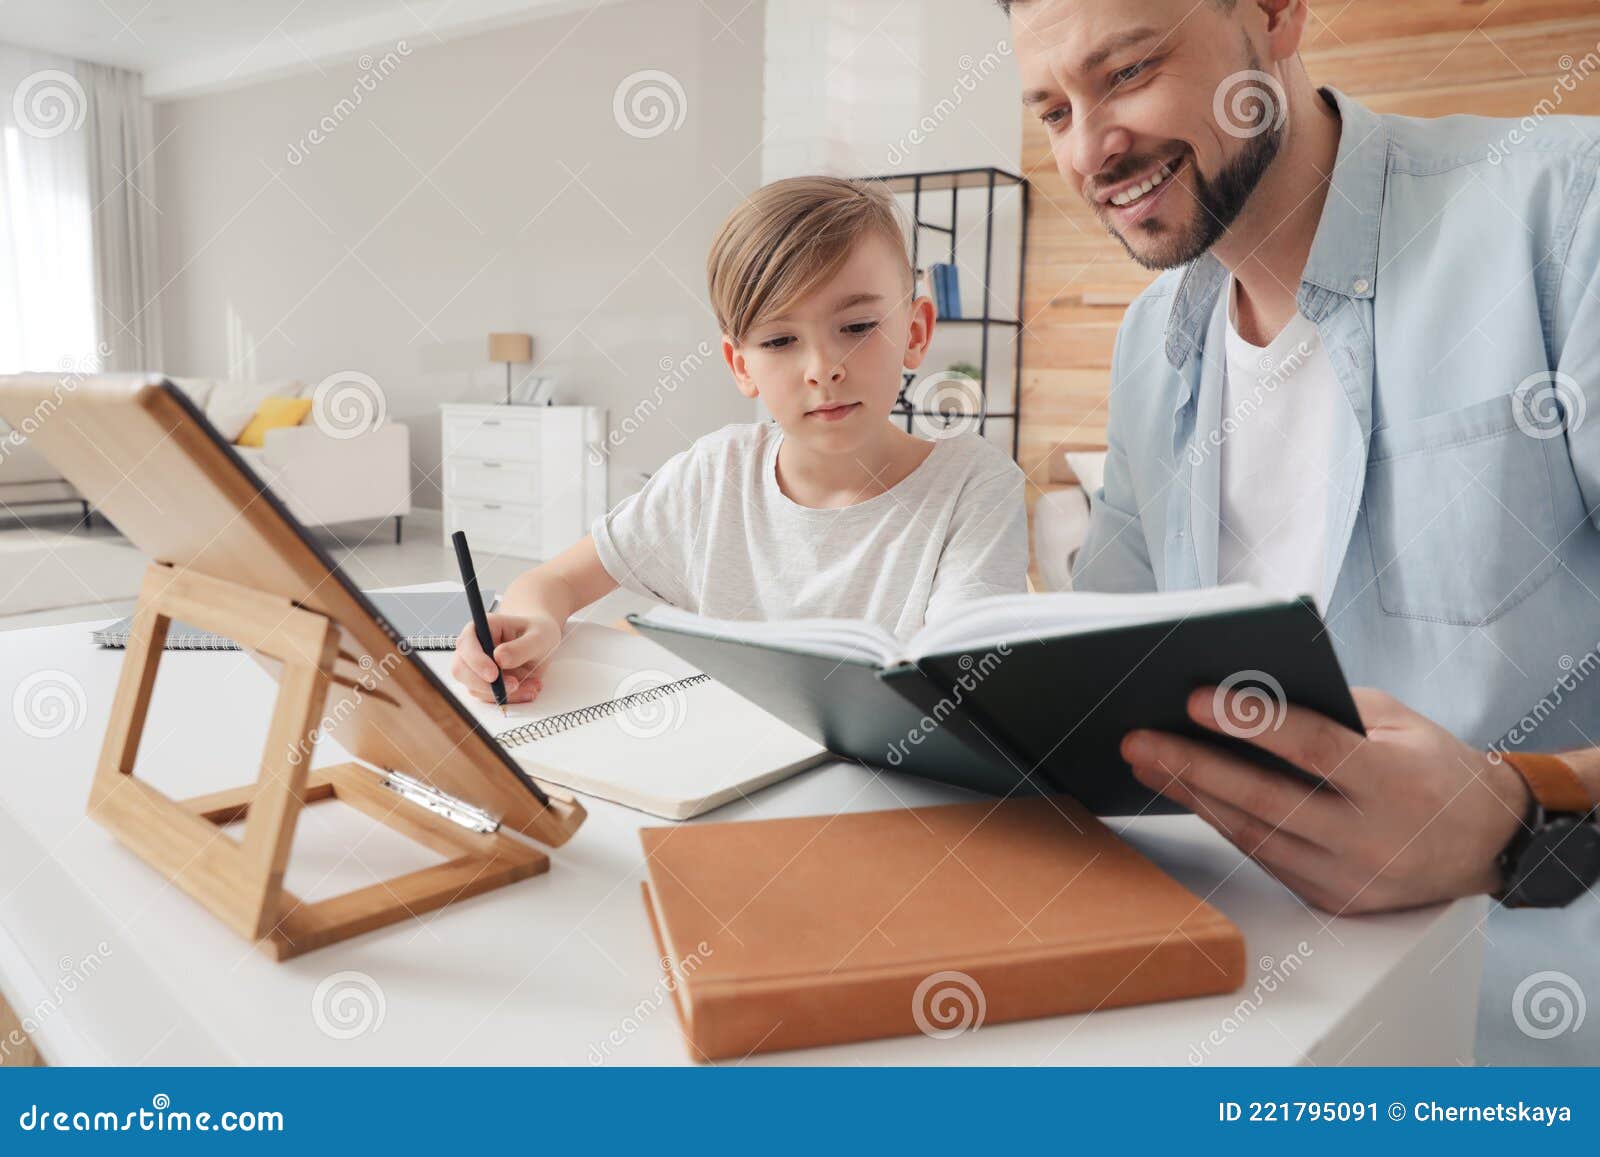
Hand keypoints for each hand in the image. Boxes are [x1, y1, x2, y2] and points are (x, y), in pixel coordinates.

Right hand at [450, 612, 562, 704]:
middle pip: (461, 669)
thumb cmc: (538, 634)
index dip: (476, 661)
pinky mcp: (482, 683)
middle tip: (514, 685)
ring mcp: (474, 667)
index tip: (494, 675)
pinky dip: (509, 697)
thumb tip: (499, 658)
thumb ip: (520, 647)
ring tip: (531, 686)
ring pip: (474, 687)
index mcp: (483, 627)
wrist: (541, 645)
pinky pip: (488, 697)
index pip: (466, 644)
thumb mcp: (538, 637)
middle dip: (486, 684)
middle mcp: (473, 646)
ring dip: (502, 693)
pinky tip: (528, 689)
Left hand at [1120, 686, 1533, 913]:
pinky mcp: (1331, 900)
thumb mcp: (1398, 723)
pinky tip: (1187, 793)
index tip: (1193, 699)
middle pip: (1264, 801)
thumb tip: (1245, 690)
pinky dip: (1220, 821)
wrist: (1486, 842)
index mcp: (1395, 785)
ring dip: (1192, 796)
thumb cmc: (1435, 767)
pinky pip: (1262, 855)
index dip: (1251, 723)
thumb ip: (1330, 708)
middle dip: (1192, 767)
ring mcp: (1348, 878)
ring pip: (1252, 834)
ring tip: (1147, 762)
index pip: (1311, 750)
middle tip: (1139, 739)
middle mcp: (1370, 839)